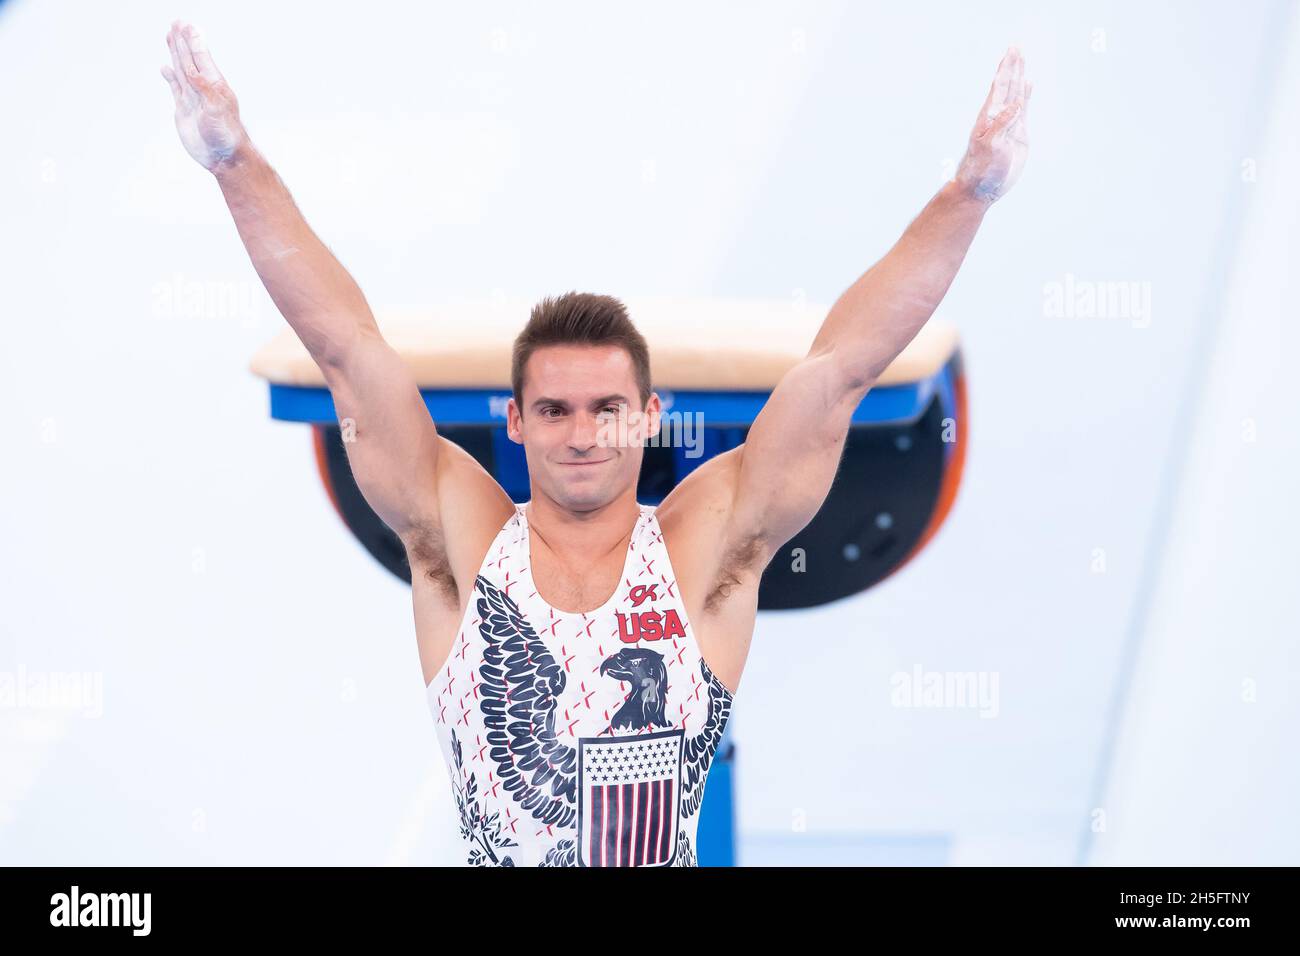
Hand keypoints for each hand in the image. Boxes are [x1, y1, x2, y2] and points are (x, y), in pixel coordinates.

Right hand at [160, 21, 247, 170]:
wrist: (223, 157)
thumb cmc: (226, 134)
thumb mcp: (216, 108)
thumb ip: (203, 88)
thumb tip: (192, 71)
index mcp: (214, 85)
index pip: (200, 57)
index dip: (192, 41)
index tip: (186, 25)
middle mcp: (203, 88)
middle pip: (189, 58)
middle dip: (183, 41)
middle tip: (177, 22)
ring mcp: (193, 98)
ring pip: (181, 69)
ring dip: (176, 53)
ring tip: (171, 36)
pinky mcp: (184, 110)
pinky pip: (175, 88)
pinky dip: (170, 77)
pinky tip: (166, 68)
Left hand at [955, 47, 1030, 203]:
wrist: (981, 188)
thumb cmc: (980, 169)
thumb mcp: (989, 146)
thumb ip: (1001, 124)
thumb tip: (1016, 104)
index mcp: (989, 117)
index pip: (1000, 87)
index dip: (1006, 69)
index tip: (1011, 51)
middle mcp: (999, 117)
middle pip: (1008, 85)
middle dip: (1012, 66)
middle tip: (1016, 46)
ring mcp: (1009, 124)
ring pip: (1016, 95)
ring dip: (1019, 77)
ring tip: (1021, 59)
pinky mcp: (1018, 134)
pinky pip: (1024, 110)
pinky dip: (1027, 96)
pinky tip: (1028, 85)